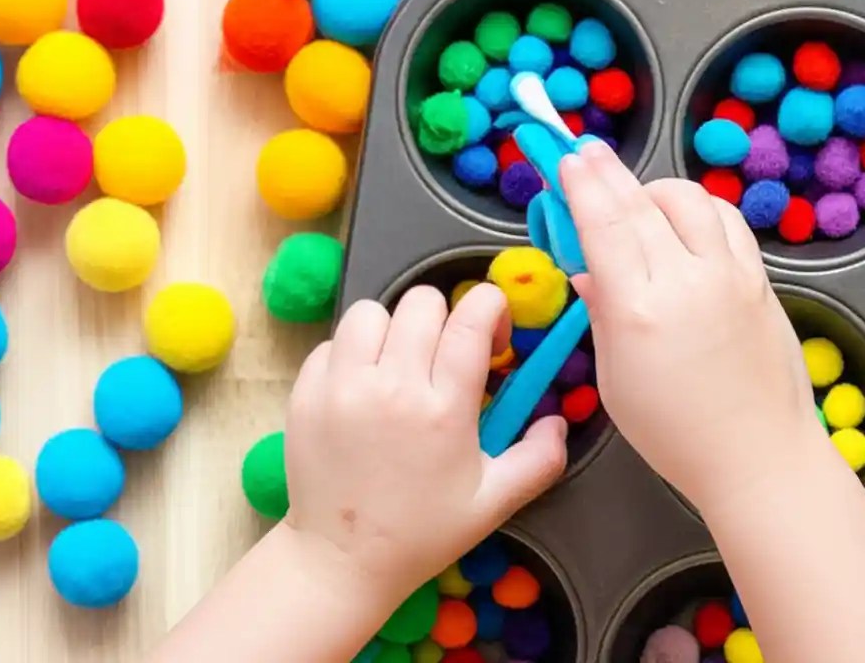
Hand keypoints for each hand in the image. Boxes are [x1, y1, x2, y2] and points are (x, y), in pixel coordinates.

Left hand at [282, 288, 568, 602]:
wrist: (340, 561)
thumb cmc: (423, 532)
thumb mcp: (494, 503)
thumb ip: (539, 459)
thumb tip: (558, 420)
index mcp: (444, 410)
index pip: (470, 318)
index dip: (490, 307)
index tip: (492, 334)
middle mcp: (392, 387)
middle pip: (422, 302)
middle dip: (444, 318)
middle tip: (445, 355)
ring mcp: (342, 387)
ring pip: (371, 312)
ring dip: (393, 329)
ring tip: (399, 363)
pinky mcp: (306, 394)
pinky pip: (332, 342)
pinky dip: (352, 354)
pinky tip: (363, 386)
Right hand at [559, 142, 819, 514]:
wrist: (759, 454)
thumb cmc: (676, 433)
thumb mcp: (616, 379)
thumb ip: (601, 314)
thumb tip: (589, 272)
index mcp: (639, 311)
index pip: (606, 225)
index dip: (582, 185)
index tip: (567, 160)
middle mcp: (687, 282)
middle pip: (641, 205)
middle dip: (608, 173)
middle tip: (586, 153)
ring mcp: (730, 276)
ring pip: (691, 200)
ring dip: (656, 189)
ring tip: (637, 200)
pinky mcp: (760, 280)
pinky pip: (728, 221)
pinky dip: (701, 209)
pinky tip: (685, 220)